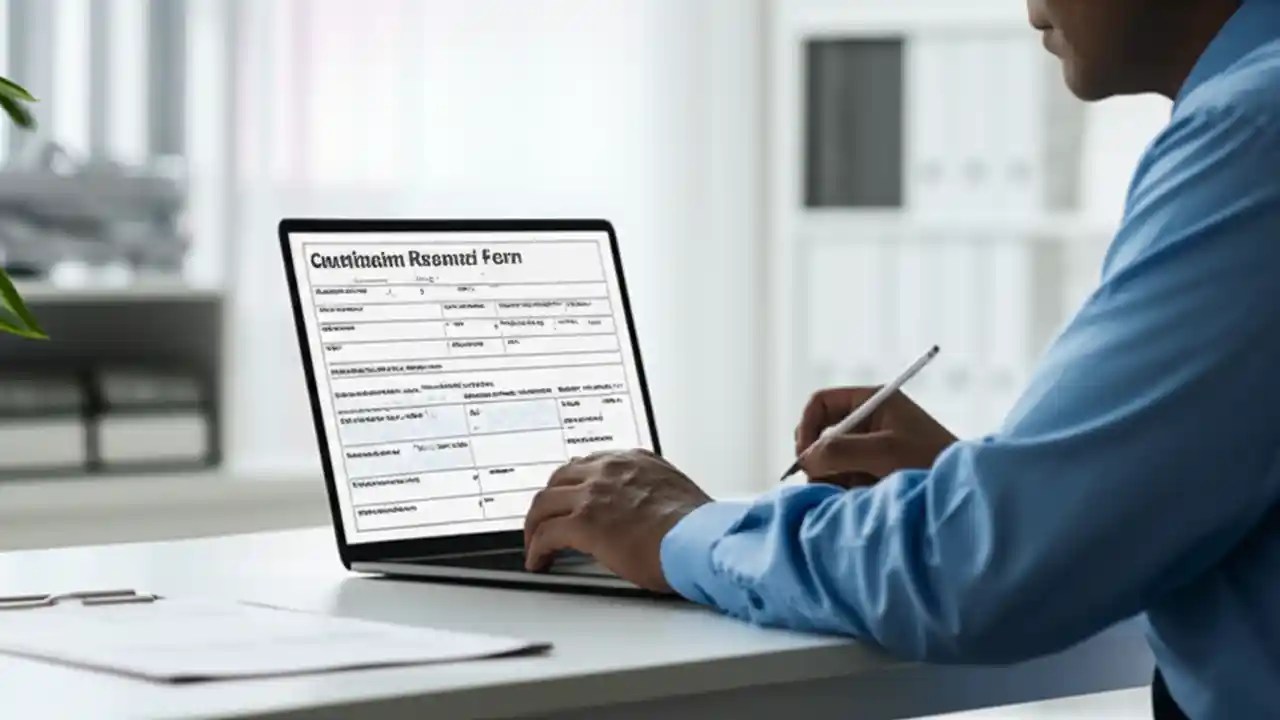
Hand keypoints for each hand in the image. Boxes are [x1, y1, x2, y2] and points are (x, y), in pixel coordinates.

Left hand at [523, 450, 711, 592]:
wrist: (700, 539)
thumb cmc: (697, 526)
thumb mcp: (674, 492)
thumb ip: (651, 492)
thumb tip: (646, 512)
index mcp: (633, 460)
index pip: (590, 464)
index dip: (574, 484)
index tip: (571, 497)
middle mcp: (610, 470)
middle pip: (560, 479)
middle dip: (550, 501)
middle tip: (545, 519)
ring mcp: (594, 494)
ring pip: (545, 503)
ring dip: (537, 524)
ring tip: (536, 542)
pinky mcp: (584, 522)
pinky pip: (546, 534)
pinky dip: (537, 548)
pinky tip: (539, 560)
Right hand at [794, 387, 957, 488]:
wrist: (963, 489)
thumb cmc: (931, 462)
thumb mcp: (884, 452)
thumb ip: (839, 451)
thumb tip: (805, 459)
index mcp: (873, 401)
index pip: (820, 403)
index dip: (806, 427)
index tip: (805, 456)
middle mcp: (869, 419)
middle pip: (821, 433)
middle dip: (818, 457)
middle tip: (823, 481)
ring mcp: (872, 445)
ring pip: (831, 459)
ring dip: (833, 477)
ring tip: (854, 492)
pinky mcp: (875, 469)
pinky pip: (844, 476)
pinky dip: (845, 487)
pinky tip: (862, 496)